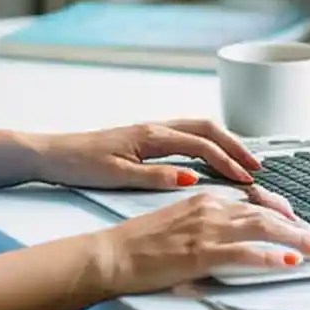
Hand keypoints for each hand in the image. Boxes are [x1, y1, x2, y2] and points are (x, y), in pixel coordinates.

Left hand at [37, 119, 261, 189]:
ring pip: (198, 128)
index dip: (226, 162)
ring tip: (243, 161)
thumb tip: (190, 181)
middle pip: (206, 128)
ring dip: (223, 142)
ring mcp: (150, 130)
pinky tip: (212, 158)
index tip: (247, 179)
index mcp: (150, 136)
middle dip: (235, 146)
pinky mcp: (145, 138)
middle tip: (257, 166)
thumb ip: (154, 178)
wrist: (52, 153)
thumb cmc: (80, 163)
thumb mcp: (116, 176)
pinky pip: (185, 135)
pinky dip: (206, 144)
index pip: (200, 145)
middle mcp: (154, 128)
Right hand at [90, 191, 309, 295]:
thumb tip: (232, 228)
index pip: (254, 201)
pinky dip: (269, 257)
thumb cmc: (139, 242)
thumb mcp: (178, 220)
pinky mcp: (200, 254)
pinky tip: (286, 261)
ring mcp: (206, 231)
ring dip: (294, 238)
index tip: (299, 224)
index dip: (282, 212)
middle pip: (265, 212)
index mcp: (204, 199)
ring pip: (262, 228)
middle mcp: (209, 209)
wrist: (113, 254)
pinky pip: (244, 253)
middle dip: (297, 226)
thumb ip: (207, 219)